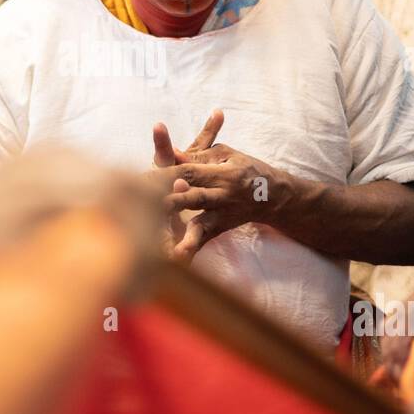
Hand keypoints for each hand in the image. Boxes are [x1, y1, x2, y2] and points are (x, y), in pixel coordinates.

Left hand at [155, 121, 291, 263]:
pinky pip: (203, 241)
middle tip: (142, 204)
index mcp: (223, 173)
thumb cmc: (245, 169)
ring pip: (198, 223)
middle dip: (167, 201)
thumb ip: (198, 154)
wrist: (274, 196)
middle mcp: (223, 195)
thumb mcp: (226, 154)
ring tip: (159, 239)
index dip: (165, 175)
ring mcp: (222, 214)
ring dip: (180, 231)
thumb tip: (170, 153)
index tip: (139, 178)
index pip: (189, 172)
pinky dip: (191, 250)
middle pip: (192, 197)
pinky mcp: (220, 228)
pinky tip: (176, 260)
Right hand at [378, 273, 413, 379]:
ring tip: (399, 376)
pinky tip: (402, 368)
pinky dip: (397, 349)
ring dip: (392, 349)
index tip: (398, 361)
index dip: (403, 335)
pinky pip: (398, 330)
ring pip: (393, 323)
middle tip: (397, 375)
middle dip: (394, 346)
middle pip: (399, 316)